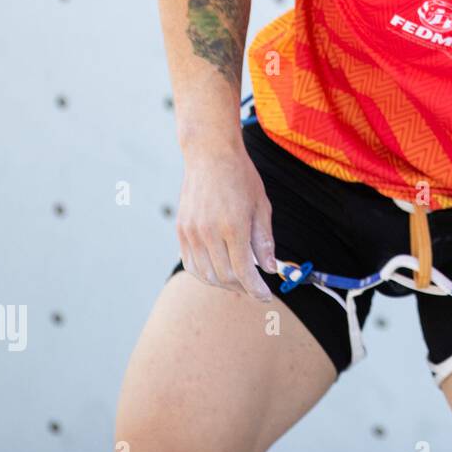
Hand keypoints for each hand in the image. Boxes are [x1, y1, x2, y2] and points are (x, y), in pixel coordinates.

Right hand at [175, 140, 276, 301]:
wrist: (210, 154)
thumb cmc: (241, 177)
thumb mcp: (261, 207)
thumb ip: (264, 241)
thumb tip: (270, 269)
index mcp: (233, 227)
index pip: (244, 272)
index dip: (256, 290)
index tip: (266, 297)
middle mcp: (208, 233)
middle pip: (224, 277)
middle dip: (243, 288)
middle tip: (255, 288)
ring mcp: (191, 232)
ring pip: (205, 274)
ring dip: (224, 284)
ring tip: (239, 282)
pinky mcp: (181, 230)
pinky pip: (190, 263)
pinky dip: (205, 274)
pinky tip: (218, 272)